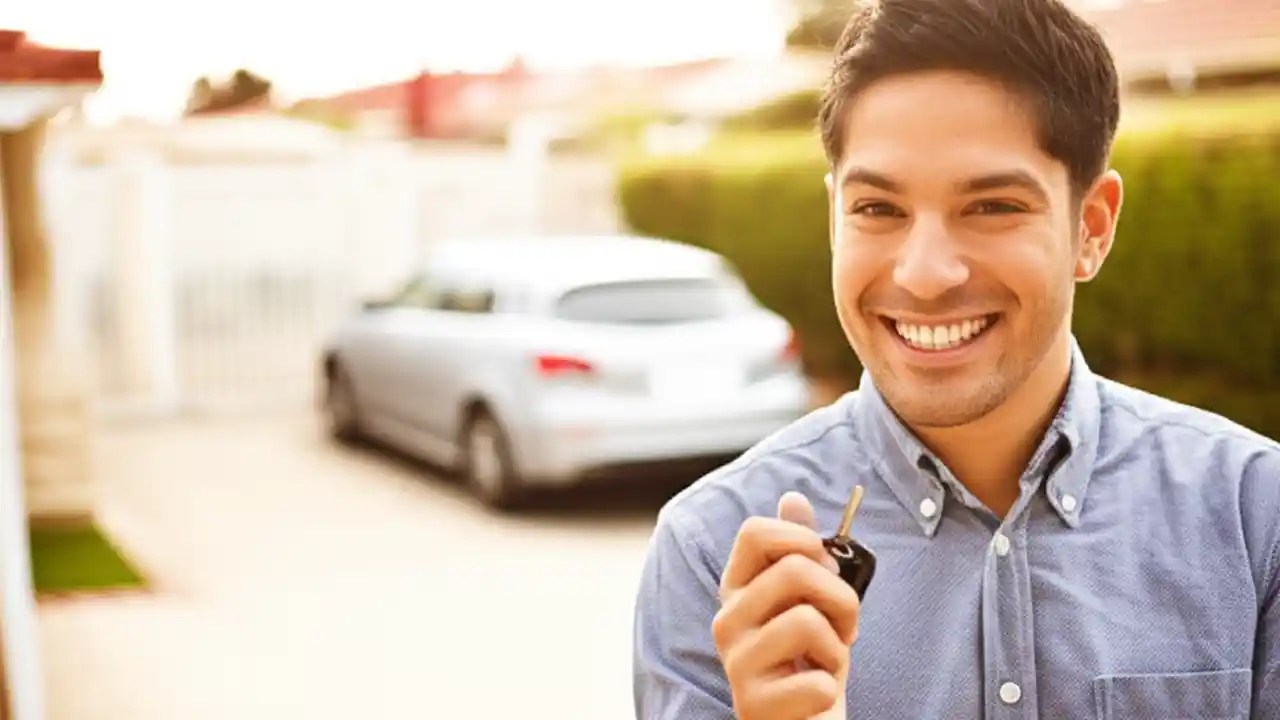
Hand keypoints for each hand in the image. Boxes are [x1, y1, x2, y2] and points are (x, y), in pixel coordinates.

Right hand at [712, 492, 861, 719]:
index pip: (755, 532)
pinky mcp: (753, 705)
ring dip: (838, 648)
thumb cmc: (809, 659)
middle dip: (841, 598)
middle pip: (796, 570)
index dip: (802, 539)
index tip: (823, 567)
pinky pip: (816, 681)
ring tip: (825, 663)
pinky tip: (813, 696)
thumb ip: (798, 551)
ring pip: (808, 622)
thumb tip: (793, 498)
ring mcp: (736, 664)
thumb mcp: (809, 600)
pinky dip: (829, 690)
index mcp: (737, 589)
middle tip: (843, 626)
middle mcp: (726, 621)